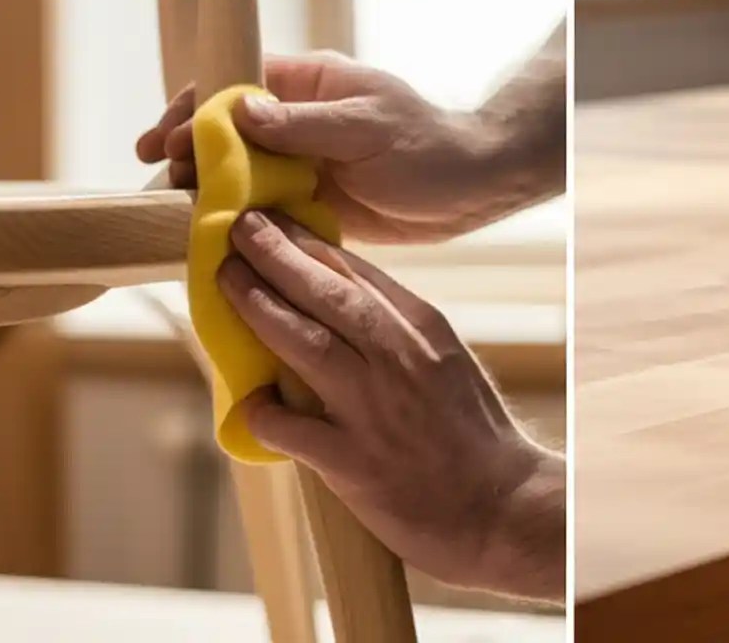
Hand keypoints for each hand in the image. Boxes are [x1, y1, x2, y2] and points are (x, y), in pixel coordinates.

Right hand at [138, 53, 546, 242]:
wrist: (472, 189)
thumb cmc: (427, 146)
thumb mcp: (365, 127)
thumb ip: (303, 123)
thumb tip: (239, 112)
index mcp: (307, 86)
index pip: (234, 87)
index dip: (193, 109)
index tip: (164, 140)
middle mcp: (297, 122)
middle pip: (226, 132)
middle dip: (189, 152)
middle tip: (161, 180)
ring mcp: (302, 163)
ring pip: (240, 172)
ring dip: (207, 189)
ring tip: (175, 210)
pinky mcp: (312, 203)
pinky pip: (266, 209)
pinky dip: (238, 220)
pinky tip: (212, 237)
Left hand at [217, 209, 564, 600]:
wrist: (502, 506)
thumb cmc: (474, 434)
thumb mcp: (448, 361)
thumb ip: (399, 331)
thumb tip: (342, 297)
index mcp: (425, 330)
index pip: (358, 273)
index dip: (307, 243)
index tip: (272, 221)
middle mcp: (399, 359)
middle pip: (326, 293)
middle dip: (275, 254)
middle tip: (238, 227)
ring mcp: (373, 408)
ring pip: (303, 341)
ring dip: (257, 305)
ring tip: (226, 278)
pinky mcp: (352, 461)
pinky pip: (289, 426)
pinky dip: (261, 409)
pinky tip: (245, 400)